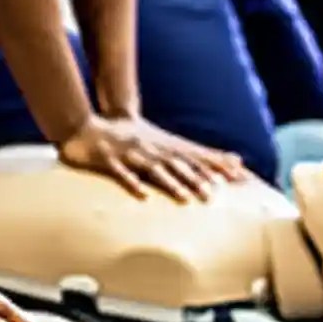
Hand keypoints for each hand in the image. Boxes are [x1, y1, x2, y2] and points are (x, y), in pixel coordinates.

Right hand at [59, 115, 245, 201]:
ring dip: (169, 182)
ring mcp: (129, 154)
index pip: (194, 156)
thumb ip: (186, 152)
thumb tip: (224, 158)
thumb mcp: (157, 140)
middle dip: (196, 178)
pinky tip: (142, 195)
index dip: (216, 166)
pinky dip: (132, 183)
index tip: (237, 178)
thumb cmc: (124, 135)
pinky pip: (121, 173)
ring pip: (153, 168)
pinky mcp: (108, 160)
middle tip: (213, 195)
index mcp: (161, 146)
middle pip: (177, 163)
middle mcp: (149, 148)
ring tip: (185, 197)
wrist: (85, 124)